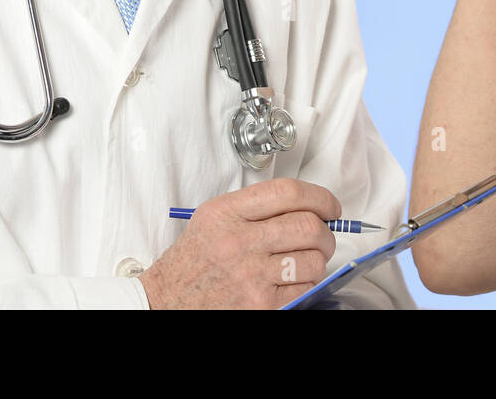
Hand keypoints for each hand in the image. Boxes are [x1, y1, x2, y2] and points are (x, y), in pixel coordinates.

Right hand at [138, 178, 338, 308]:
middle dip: (326, 230)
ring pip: (313, 259)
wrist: (165, 301)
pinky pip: (305, 287)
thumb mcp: (214, 217)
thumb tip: (309, 204)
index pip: (289, 192)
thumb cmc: (194, 259)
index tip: (330, 206)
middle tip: (324, 234)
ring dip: (319, 259)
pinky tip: (294, 279)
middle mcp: (239, 242)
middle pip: (308, 225)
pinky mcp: (261, 304)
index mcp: (227, 212)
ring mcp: (251, 275)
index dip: (320, 197)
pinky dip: (308, 282)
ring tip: (307, 259)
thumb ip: (256, 205)